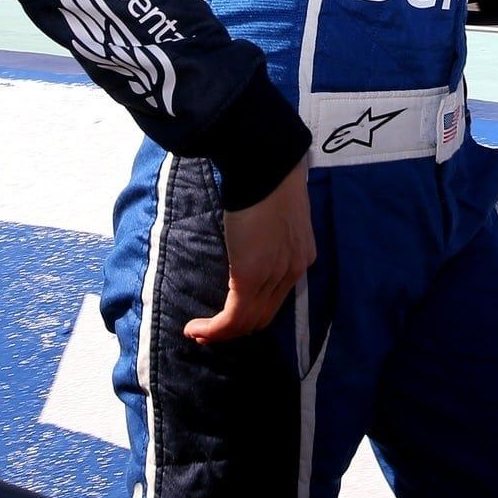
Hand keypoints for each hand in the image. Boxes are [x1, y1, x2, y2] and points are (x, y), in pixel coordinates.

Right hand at [184, 156, 315, 344]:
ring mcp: (274, 275)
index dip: (252, 312)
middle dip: (235, 329)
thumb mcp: (274, 214)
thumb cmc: (266, 180)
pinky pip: (233, 317)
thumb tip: (248, 243)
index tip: (227, 315)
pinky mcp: (250, 276)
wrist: (263, 164)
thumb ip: (267, 234)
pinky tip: (195, 328)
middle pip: (265, 315)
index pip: (278, 298)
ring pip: (249, 321)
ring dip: (220, 333)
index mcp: (302, 256)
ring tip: (196, 332)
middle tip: (207, 330)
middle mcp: (294, 271)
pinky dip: (213, 329)